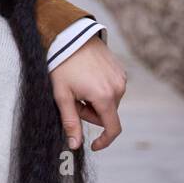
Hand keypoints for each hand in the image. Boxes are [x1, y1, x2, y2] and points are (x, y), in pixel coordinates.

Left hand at [49, 36, 125, 150]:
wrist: (71, 37)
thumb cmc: (63, 66)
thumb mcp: (62, 96)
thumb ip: (70, 122)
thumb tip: (75, 145)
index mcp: (105, 97)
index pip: (112, 128)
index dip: (104, 140)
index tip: (93, 145)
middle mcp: (118, 89)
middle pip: (106, 115)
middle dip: (90, 113)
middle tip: (72, 99)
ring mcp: (121, 79)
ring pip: (109, 102)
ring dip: (94, 101)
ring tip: (78, 86)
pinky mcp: (121, 71)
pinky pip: (111, 89)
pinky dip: (100, 90)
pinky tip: (87, 77)